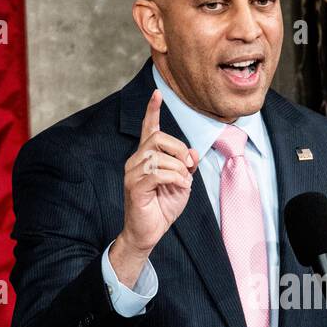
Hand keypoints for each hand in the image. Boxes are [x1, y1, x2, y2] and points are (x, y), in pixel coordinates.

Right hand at [111, 89, 198, 285]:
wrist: (148, 233)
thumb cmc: (162, 207)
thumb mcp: (182, 183)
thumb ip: (187, 166)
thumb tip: (193, 153)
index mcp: (146, 157)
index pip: (149, 129)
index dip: (152, 111)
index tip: (157, 93)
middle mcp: (136, 161)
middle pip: (158, 139)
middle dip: (179, 149)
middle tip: (188, 166)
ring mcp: (132, 173)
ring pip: (159, 157)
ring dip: (179, 169)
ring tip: (183, 182)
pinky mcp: (134, 187)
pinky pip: (157, 173)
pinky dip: (175, 178)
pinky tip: (180, 187)